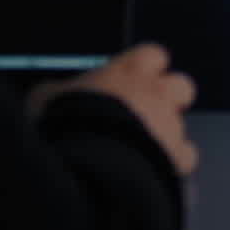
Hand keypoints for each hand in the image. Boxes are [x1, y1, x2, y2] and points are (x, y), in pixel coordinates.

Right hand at [43, 43, 198, 174]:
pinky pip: (184, 158)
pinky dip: (170, 166)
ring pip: (181, 124)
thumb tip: (51, 92)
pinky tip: (150, 173)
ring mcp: (169, 126)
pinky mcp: (176, 159)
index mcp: (128, 73)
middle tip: (143, 116)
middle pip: (181, 86)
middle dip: (167, 99)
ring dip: (165, 134)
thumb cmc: (66, 125)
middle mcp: (156, 95)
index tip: (131, 81)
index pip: (151, 55)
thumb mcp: (45, 100)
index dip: (144, 69)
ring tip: (138, 151)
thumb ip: (57, 91)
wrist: (88, 165)